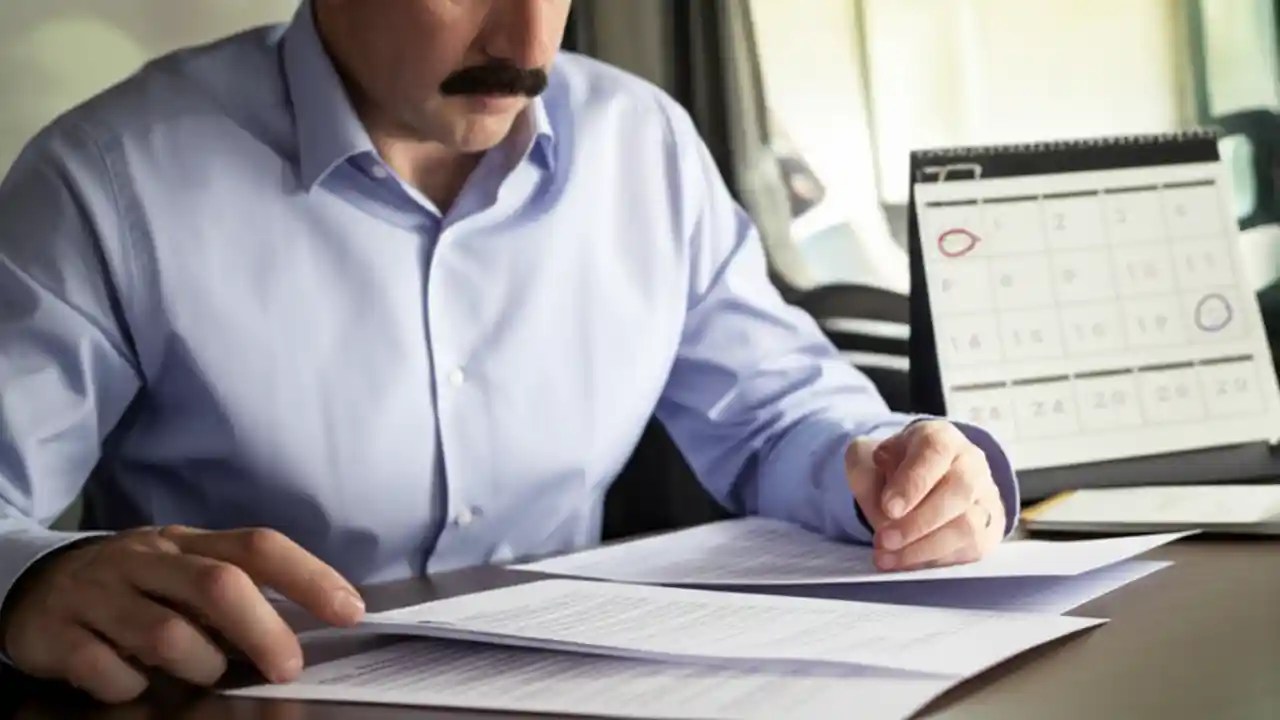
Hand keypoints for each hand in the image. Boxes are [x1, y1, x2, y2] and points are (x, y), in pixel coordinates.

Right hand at [0, 526, 364, 703]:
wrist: (37, 585)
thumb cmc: (139, 585)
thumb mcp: (187, 572)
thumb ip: (240, 587)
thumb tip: (314, 618)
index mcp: (188, 542)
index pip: (258, 547)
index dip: (309, 576)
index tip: (350, 610)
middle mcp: (147, 560)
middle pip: (219, 586)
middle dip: (264, 631)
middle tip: (288, 668)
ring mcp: (101, 594)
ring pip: (168, 636)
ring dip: (200, 666)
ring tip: (203, 673)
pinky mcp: (59, 634)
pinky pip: (108, 672)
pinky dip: (132, 687)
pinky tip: (135, 682)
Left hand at [846, 421, 1004, 570]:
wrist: (920, 480)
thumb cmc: (892, 467)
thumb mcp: (866, 459)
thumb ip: (867, 478)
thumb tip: (887, 517)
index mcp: (940, 438)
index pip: (934, 453)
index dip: (913, 483)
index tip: (889, 507)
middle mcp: (971, 463)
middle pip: (958, 490)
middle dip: (917, 522)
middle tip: (884, 540)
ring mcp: (985, 497)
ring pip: (968, 526)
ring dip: (924, 548)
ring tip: (887, 557)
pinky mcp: (989, 530)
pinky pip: (969, 550)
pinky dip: (934, 560)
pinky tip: (906, 562)